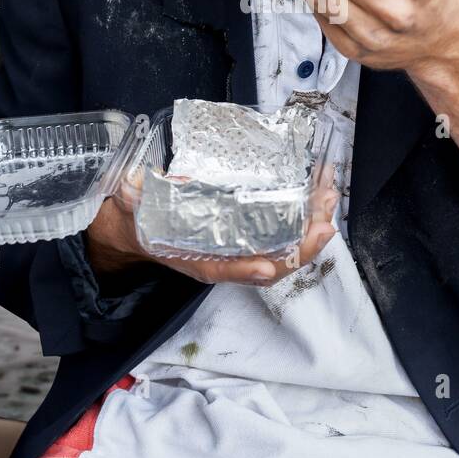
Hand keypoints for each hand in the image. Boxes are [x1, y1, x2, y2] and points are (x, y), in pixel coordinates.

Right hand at [86, 162, 337, 287]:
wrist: (139, 228)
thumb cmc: (140, 220)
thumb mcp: (131, 207)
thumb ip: (131, 197)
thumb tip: (128, 187)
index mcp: (196, 258)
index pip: (224, 270)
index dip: (244, 270)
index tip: (264, 267)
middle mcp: (224, 258)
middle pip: (270, 262)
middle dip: (301, 244)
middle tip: (324, 218)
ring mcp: (242, 248)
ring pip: (285, 249)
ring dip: (311, 226)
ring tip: (330, 197)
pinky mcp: (251, 234)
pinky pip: (286, 234)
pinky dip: (305, 217)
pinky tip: (318, 196)